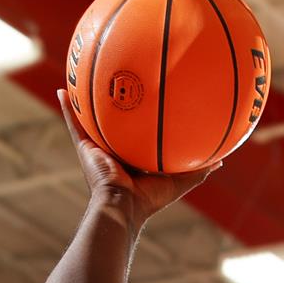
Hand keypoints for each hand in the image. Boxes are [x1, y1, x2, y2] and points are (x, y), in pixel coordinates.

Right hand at [59, 90, 219, 226]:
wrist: (122, 206)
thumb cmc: (148, 199)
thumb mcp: (178, 182)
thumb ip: (197, 171)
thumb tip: (221, 160)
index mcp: (133, 158)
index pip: (138, 134)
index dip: (142, 120)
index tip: (147, 103)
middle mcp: (114, 150)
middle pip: (115, 122)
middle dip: (115, 104)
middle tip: (117, 80)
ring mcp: (97, 148)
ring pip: (91, 118)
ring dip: (87, 100)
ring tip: (84, 76)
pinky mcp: (84, 147)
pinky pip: (74, 123)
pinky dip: (67, 108)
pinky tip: (63, 89)